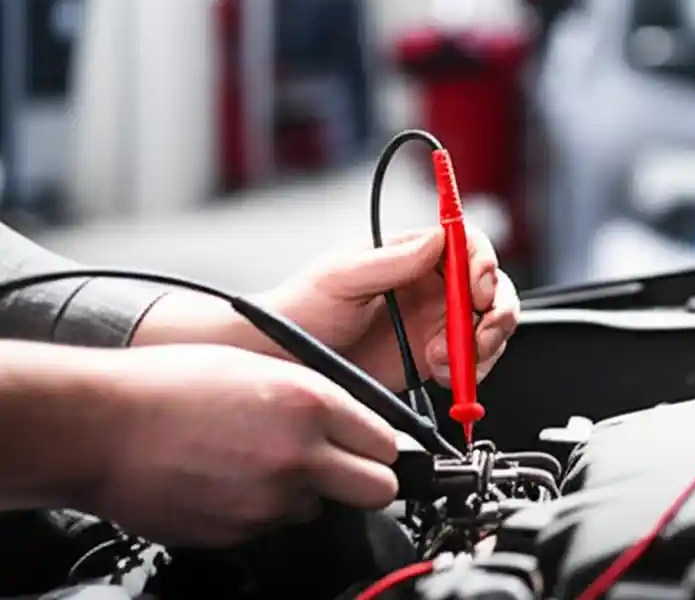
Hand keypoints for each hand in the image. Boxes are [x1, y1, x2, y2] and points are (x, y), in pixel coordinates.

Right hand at [91, 345, 397, 545]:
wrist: (101, 426)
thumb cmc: (171, 385)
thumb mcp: (264, 366)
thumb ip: (321, 397)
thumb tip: (362, 421)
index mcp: (310, 404)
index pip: (390, 442)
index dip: (384, 444)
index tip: (377, 445)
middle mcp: (298, 456)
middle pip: (380, 490)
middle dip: (369, 479)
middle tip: (347, 466)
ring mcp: (269, 501)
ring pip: (323, 508)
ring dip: (307, 491)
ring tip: (260, 460)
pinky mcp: (240, 532)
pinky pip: (276, 523)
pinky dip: (265, 506)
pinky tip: (233, 477)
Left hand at [258, 226, 519, 390]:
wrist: (285, 364)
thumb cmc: (301, 310)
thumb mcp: (340, 278)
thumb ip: (391, 261)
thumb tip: (437, 239)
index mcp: (412, 255)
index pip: (467, 245)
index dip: (483, 263)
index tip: (478, 289)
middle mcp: (431, 286)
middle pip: (492, 287)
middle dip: (497, 311)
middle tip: (479, 334)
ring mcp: (436, 323)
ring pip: (489, 327)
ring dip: (483, 346)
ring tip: (445, 360)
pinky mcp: (434, 360)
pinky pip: (473, 364)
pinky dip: (469, 373)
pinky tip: (441, 375)